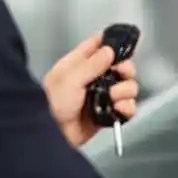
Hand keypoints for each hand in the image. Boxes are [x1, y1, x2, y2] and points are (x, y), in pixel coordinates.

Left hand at [42, 32, 139, 147]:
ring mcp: (102, 95)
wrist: (53, 134)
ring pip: (127, 87)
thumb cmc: (50, 104)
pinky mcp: (108, 112)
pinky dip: (127, 108)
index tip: (120, 48)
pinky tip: (118, 108)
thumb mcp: (70, 78)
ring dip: (125, 91)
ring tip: (113, 97)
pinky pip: (127, 107)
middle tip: (120, 75)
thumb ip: (92, 63)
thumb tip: (109, 50)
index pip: (99, 45)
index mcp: (79, 63)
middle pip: (121, 66)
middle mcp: (93, 78)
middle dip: (126, 70)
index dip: (112, 44)